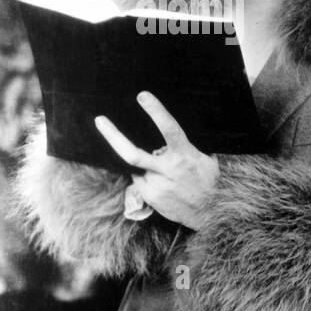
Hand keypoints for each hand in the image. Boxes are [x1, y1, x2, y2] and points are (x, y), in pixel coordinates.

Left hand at [94, 92, 218, 229]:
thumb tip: (173, 131)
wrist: (211, 214)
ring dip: (148, 166)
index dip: (156, 112)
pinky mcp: (151, 197)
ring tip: (167, 174)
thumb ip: (190, 147)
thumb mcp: (207, 160)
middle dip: (114, 136)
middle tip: (100, 121)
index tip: (143, 96)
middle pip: (133, 154)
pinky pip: (141, 180)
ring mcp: (157, 185)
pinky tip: (165, 185)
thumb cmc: (210, 182)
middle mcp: (169, 170)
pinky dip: (148, 178)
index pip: (169, 129)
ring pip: (139, 167)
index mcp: (185, 156)